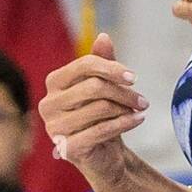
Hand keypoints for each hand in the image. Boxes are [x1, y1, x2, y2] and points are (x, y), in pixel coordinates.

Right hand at [39, 32, 147, 191]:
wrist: (104, 154)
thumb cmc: (102, 116)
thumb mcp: (104, 87)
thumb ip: (103, 62)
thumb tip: (104, 36)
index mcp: (54, 83)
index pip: (84, 65)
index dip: (111, 68)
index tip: (133, 77)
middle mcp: (48, 104)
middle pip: (94, 86)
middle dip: (123, 92)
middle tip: (142, 100)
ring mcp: (55, 127)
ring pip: (99, 108)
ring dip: (126, 108)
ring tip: (139, 110)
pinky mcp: (67, 148)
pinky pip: (102, 130)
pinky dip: (125, 123)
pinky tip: (138, 120)